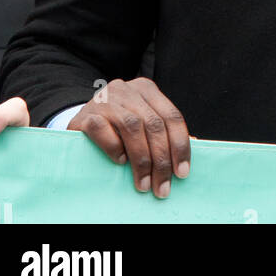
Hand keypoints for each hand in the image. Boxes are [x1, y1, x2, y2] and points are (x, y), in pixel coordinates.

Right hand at [67, 77, 189, 198]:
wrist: (80, 121)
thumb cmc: (117, 126)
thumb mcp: (142, 121)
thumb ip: (162, 129)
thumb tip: (195, 144)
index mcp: (146, 89)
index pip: (171, 116)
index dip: (180, 145)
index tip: (183, 173)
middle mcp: (127, 89)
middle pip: (154, 124)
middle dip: (162, 159)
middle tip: (163, 187)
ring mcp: (106, 100)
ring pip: (132, 127)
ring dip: (142, 160)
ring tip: (144, 184)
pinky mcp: (87, 114)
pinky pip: (103, 129)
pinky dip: (115, 148)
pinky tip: (120, 162)